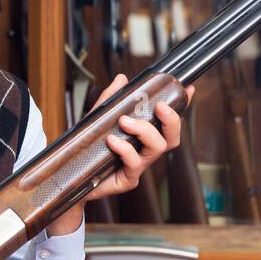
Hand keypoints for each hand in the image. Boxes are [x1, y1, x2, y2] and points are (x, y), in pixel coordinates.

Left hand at [85, 73, 194, 203]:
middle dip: (172, 120)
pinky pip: (134, 164)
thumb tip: (122, 79)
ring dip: (144, 130)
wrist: (71, 177)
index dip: (181, 106)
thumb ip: (110, 99)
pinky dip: (125, 149)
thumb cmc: (90, 149)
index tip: (188, 89)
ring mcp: (139, 166)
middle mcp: (145, 151)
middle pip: (172, 138)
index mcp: (143, 137)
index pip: (167, 121)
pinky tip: (112, 141)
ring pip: (157, 148)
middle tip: (159, 106)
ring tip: (124, 121)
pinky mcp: (128, 180)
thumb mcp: (97, 119)